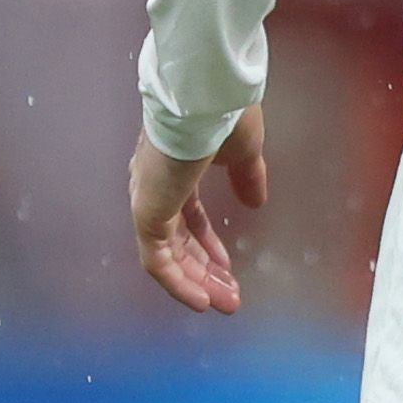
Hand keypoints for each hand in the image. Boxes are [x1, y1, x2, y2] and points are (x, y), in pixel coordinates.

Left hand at [128, 105, 269, 314]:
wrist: (204, 99)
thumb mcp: (244, 151)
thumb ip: (247, 178)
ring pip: (167, 255)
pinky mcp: (147, 213)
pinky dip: (177, 283)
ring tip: (224, 303)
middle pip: (177, 240)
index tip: (228, 265)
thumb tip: (255, 202)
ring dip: (196, 282)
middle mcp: (155, 186)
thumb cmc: (224, 116)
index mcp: (175, 169)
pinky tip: (201, 299)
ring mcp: (149, 199)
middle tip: (230, 295)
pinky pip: (157, 260)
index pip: (186, 216)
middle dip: (205, 270)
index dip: (207, 243)